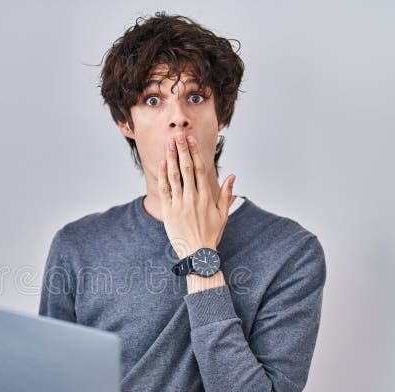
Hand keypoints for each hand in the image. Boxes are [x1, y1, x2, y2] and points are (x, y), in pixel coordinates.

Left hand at [157, 132, 235, 257]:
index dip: (196, 152)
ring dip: (171, 158)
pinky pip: (165, 190)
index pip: (201, 169)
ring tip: (169, 144)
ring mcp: (179, 204)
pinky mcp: (169, 211)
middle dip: (182, 149)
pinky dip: (163, 176)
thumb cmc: (211, 234)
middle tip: (178, 134)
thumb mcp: (223, 215)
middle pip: (187, 168)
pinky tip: (162, 163)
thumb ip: (226, 194)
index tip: (192, 140)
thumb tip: (232, 175)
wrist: (196, 253)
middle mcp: (193, 197)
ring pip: (175, 176)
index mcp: (206, 197)